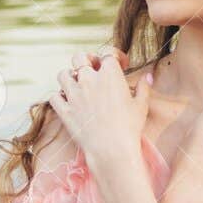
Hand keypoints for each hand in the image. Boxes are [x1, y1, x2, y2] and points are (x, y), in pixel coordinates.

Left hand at [49, 47, 153, 175]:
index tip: (121, 64)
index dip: (115, 56)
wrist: (112, 149)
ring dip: (70, 76)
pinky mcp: (64, 110)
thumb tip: (147, 76)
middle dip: (87, 60)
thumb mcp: (141, 105)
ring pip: (63, 74)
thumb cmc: (130, 127)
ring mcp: (74, 94)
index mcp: (110, 74)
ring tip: (78, 83)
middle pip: (80, 57)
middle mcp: (89, 79)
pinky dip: (59, 97)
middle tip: (94, 68)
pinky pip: (54, 96)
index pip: (108, 54)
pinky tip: (67, 100)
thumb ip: (143, 87)